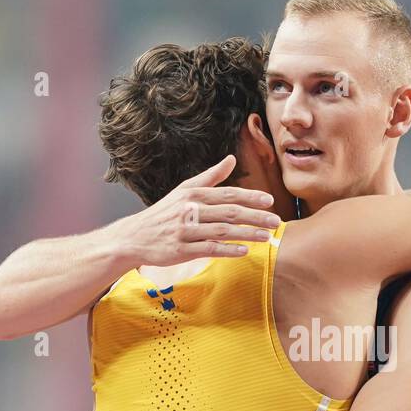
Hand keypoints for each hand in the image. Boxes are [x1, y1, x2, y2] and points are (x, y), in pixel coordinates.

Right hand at [114, 155, 280, 265]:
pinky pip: (208, 249)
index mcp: (192, 194)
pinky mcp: (181, 250)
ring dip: (247, 234)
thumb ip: (210, 176)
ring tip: (267, 236)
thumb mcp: (184, 191)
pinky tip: (244, 251)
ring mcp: (185, 231)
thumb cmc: (164, 213)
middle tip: (276, 221)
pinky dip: (227, 250)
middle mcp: (189, 210)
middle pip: (229, 212)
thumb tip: (232, 159)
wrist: (134, 237)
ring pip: (222, 231)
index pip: (227, 194)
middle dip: (255, 216)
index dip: (250, 197)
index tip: (269, 201)